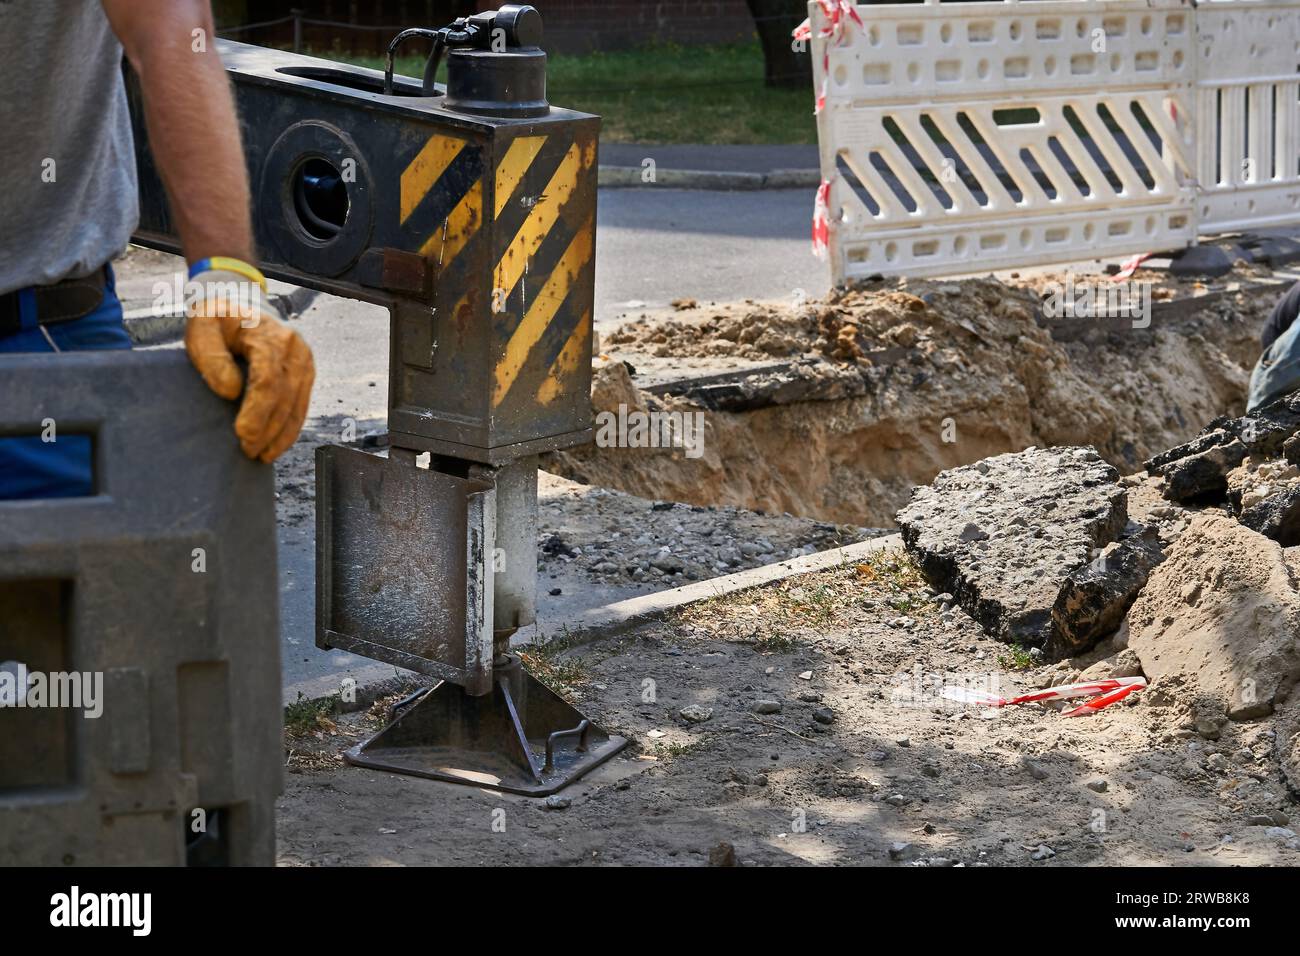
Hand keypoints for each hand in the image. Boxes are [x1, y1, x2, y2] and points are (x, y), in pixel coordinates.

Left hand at [184, 272, 314, 462]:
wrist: (241, 303)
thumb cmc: (216, 319)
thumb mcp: (201, 327)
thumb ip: (211, 357)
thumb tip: (230, 392)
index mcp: (269, 334)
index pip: (268, 380)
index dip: (257, 411)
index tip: (242, 434)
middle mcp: (295, 348)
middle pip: (285, 397)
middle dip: (268, 429)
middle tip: (248, 451)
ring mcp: (304, 361)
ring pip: (297, 405)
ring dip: (281, 435)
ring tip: (261, 456)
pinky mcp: (306, 373)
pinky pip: (301, 406)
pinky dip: (290, 429)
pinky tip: (276, 446)